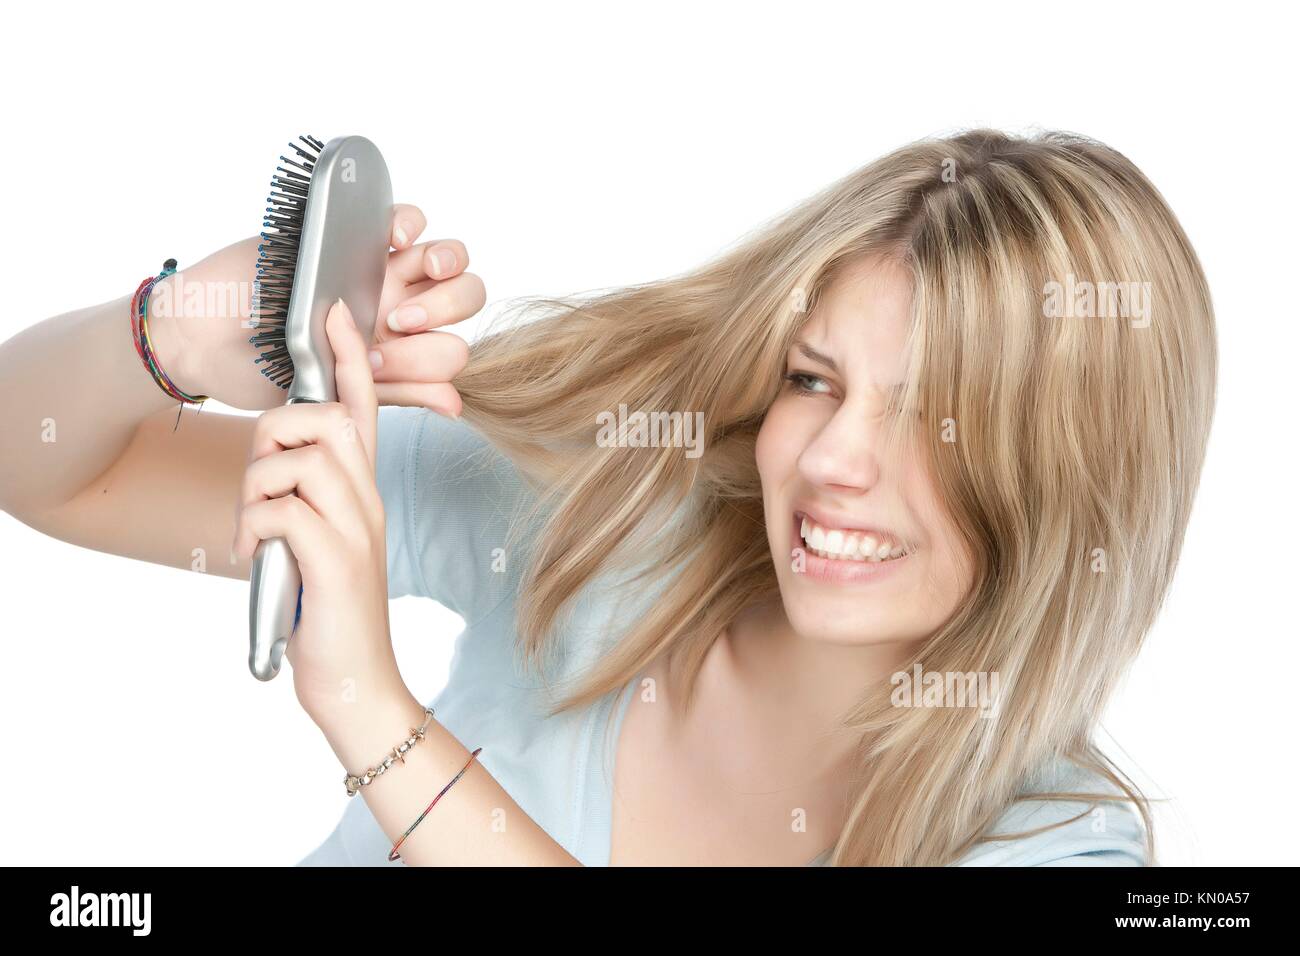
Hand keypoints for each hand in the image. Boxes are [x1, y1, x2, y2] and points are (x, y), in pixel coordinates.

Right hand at [148, 203, 480, 414]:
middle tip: (398, 324)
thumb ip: (396, 392)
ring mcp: (379, 272)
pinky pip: (406, 217)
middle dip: (446, 310)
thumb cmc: (262, 372)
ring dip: (442, 267)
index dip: (433, 357)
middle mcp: (399, 310)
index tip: (383, 363)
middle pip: (464, 297)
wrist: (204, 339)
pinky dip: (410, 222)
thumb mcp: (332, 392)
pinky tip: (393, 241)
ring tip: (400, 288)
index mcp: (401, 352)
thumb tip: (456, 403)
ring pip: (448, 256)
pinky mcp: (352, 236)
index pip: (453, 348)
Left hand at [232, 297, 402, 724]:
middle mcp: (368, 501)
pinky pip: (282, 511)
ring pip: (297, 460)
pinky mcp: (337, 562)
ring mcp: (357, 530)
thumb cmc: (331, 611)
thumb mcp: (324, 543)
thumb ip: (312, 499)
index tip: (333, 310)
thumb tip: (274, 462)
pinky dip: (253, 528)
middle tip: (257, 479)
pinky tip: (256, 556)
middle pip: (325, 419)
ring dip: (255, 488)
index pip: (362, 408)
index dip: (349, 357)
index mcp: (364, 492)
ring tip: (252, 530)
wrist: (357, 682)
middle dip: (273, 433)